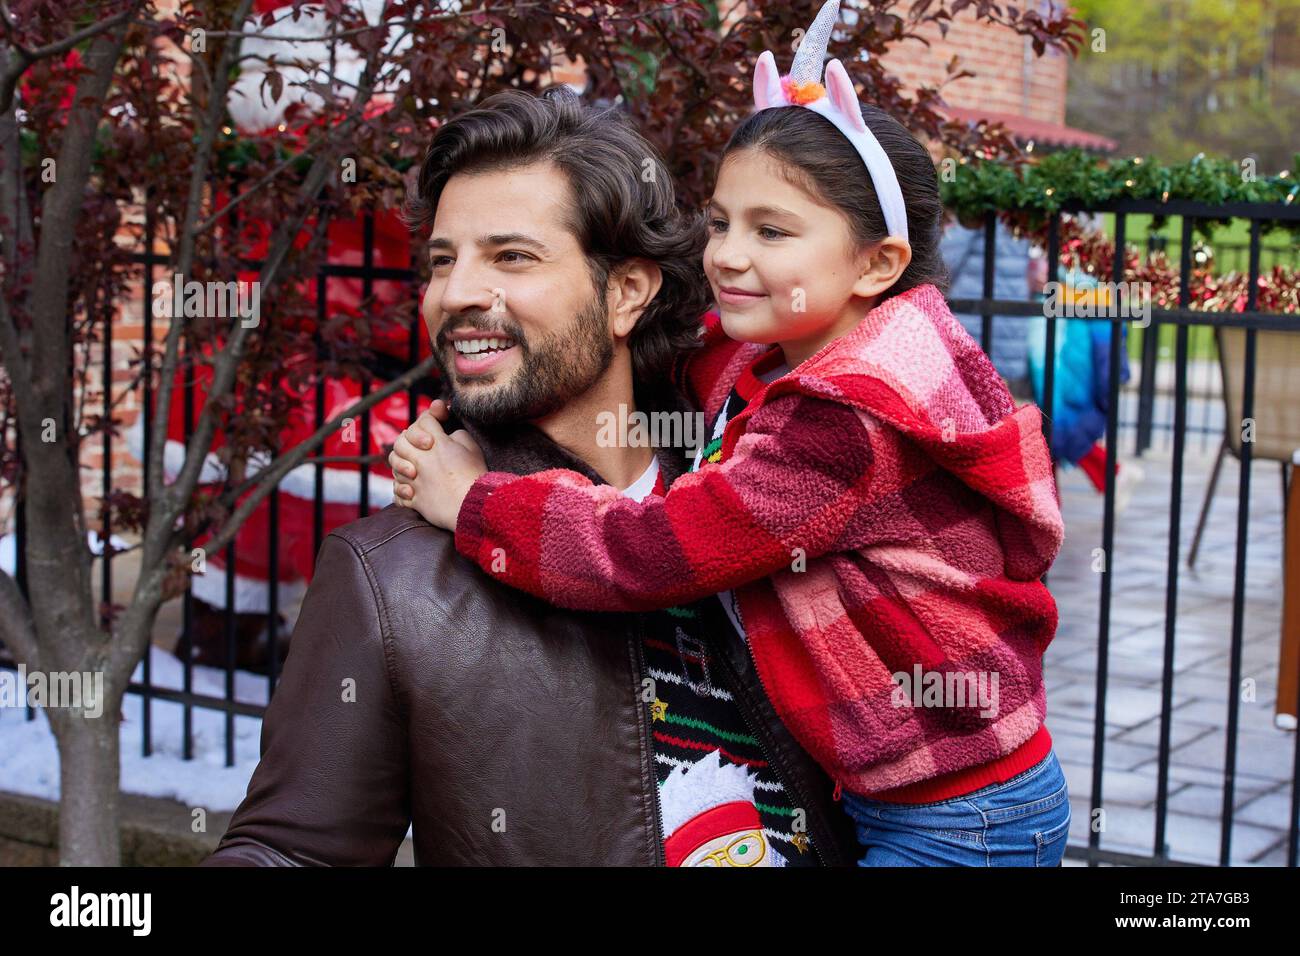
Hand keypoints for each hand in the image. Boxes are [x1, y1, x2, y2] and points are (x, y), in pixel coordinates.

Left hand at [388, 399, 486, 529]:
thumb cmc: (475, 477)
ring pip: (394, 466)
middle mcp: (421, 460)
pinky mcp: (414, 499)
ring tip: (413, 468)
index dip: (432, 414)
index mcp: (438, 444)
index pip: (425, 420)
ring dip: (401, 464)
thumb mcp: (472, 448)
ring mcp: (415, 480)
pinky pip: (398, 492)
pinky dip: (402, 489)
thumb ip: (457, 435)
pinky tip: (411, 488)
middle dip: (408, 440)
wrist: (474, 507)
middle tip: (420, 445)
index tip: (439, 416)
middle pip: (400, 441)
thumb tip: (447, 435)